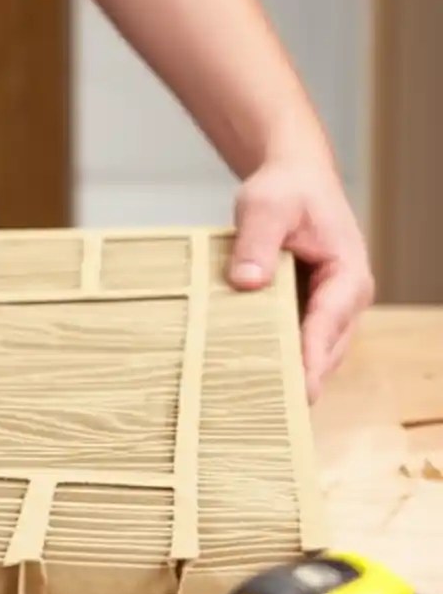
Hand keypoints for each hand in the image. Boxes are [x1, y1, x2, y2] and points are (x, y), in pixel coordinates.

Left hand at [226, 158, 373, 401]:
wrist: (293, 180)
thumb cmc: (285, 190)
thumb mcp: (266, 207)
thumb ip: (256, 243)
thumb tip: (247, 282)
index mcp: (347, 274)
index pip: (328, 323)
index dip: (311, 357)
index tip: (298, 391)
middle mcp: (345, 299)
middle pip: (326, 351)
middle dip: (301, 381)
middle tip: (269, 414)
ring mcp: (328, 310)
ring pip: (313, 355)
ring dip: (290, 378)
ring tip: (256, 409)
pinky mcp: (308, 313)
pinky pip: (296, 345)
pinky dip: (279, 362)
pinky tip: (249, 383)